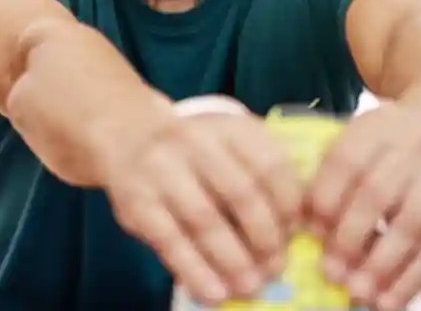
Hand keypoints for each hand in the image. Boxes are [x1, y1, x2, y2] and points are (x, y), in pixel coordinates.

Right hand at [101, 108, 303, 304]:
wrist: (126, 134)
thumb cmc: (193, 152)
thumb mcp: (228, 144)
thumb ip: (258, 176)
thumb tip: (288, 234)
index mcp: (228, 127)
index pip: (269, 164)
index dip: (288, 204)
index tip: (294, 233)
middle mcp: (195, 141)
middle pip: (240, 192)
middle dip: (264, 237)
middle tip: (275, 268)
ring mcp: (162, 170)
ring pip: (204, 220)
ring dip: (232, 260)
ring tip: (249, 287)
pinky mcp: (136, 202)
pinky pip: (170, 241)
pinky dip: (195, 270)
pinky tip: (214, 292)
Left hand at [306, 102, 420, 310]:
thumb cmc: (390, 142)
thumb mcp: (359, 138)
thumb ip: (333, 176)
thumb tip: (308, 230)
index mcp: (374, 127)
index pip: (346, 161)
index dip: (326, 199)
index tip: (310, 234)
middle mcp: (412, 147)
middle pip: (378, 194)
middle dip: (351, 239)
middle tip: (331, 274)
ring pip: (413, 226)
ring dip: (385, 267)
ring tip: (362, 295)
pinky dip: (414, 277)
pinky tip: (393, 299)